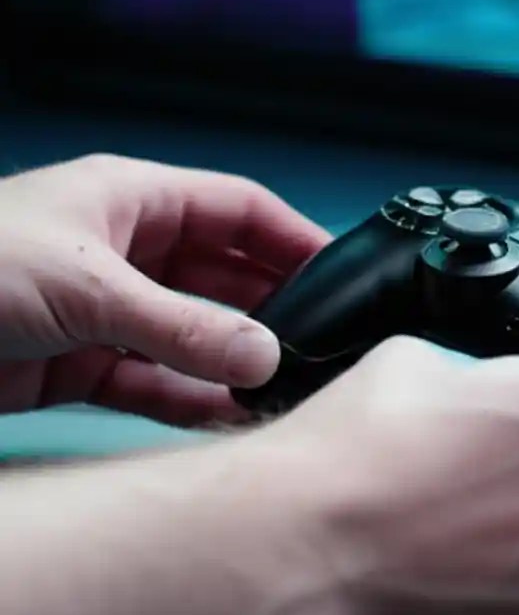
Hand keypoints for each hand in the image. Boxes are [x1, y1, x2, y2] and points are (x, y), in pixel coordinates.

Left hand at [0, 154, 330, 424]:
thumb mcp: (89, 289)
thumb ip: (183, 328)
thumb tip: (266, 358)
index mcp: (130, 200)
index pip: (237, 210)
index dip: (292, 238)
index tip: (343, 274)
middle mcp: (124, 252)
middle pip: (223, 275)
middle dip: (272, 308)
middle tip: (322, 342)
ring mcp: (104, 312)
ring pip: (192, 337)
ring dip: (232, 364)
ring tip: (282, 388)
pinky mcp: (78, 367)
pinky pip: (152, 384)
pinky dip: (189, 401)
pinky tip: (227, 414)